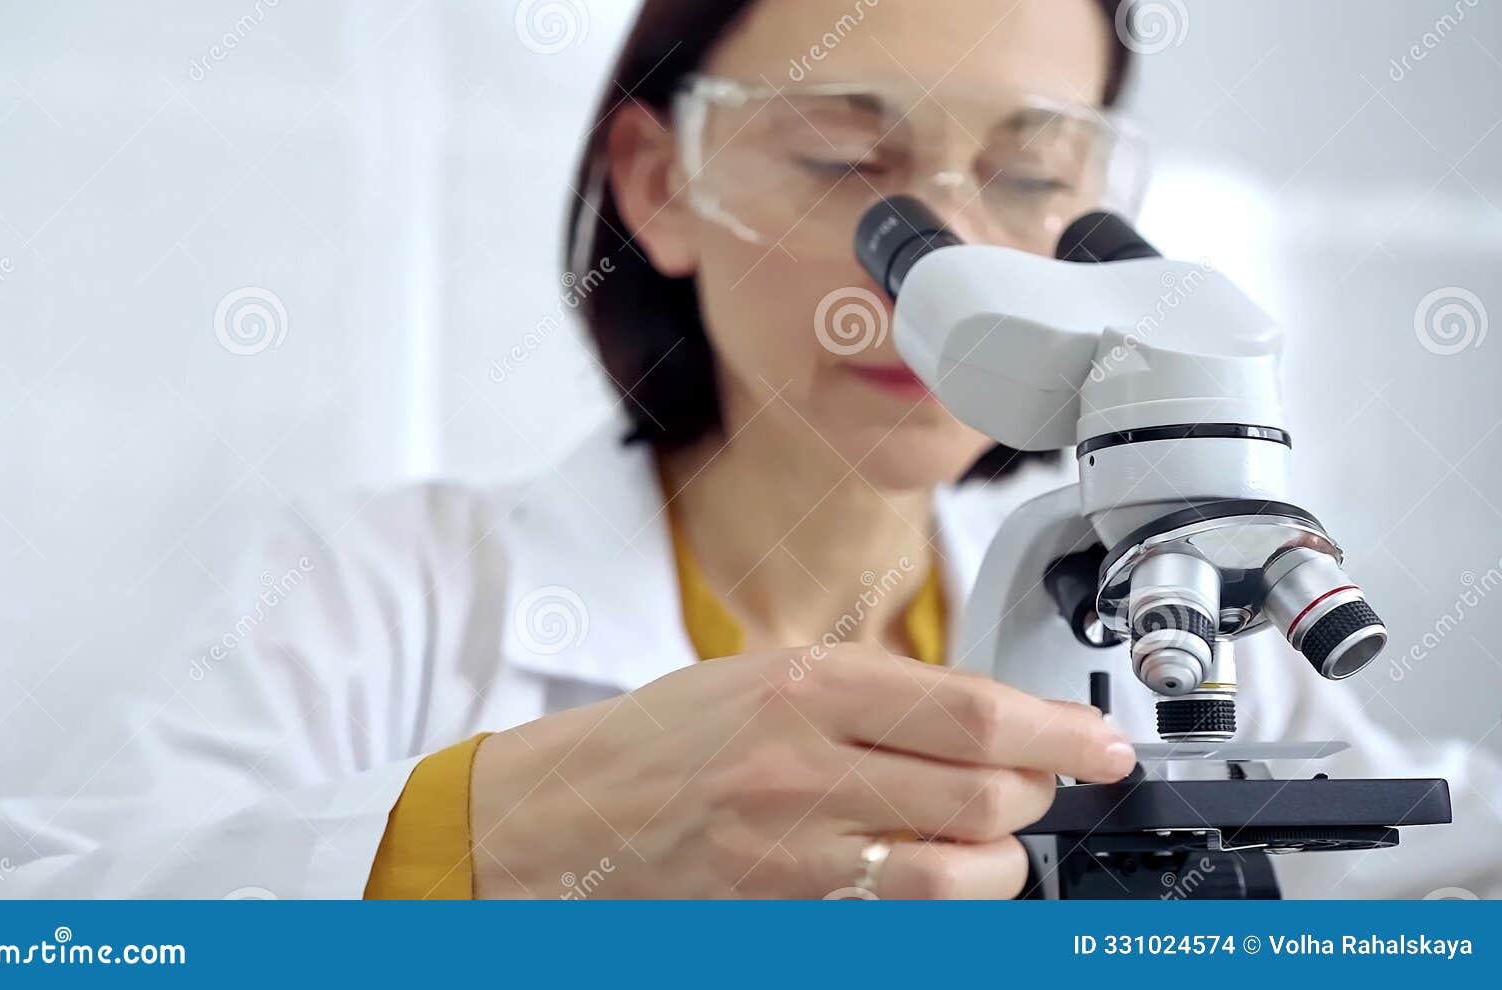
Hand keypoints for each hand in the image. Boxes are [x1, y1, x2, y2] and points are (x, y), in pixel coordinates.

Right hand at [470, 644, 1134, 898]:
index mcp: (802, 686)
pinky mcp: (788, 915)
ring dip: (997, 857)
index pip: (970, 712)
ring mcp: (795, 852)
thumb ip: (872, 693)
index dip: (1057, 732)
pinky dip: (940, 899)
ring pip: (959, 869)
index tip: (1100, 744)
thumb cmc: (664, 740)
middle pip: (981, 790)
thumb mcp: (761, 677)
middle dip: (1032, 792)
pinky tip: (927, 873)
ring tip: (985, 836)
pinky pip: (904, 918)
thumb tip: (987, 718)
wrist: (567, 816)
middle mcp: (803, 766)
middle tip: (1036, 783)